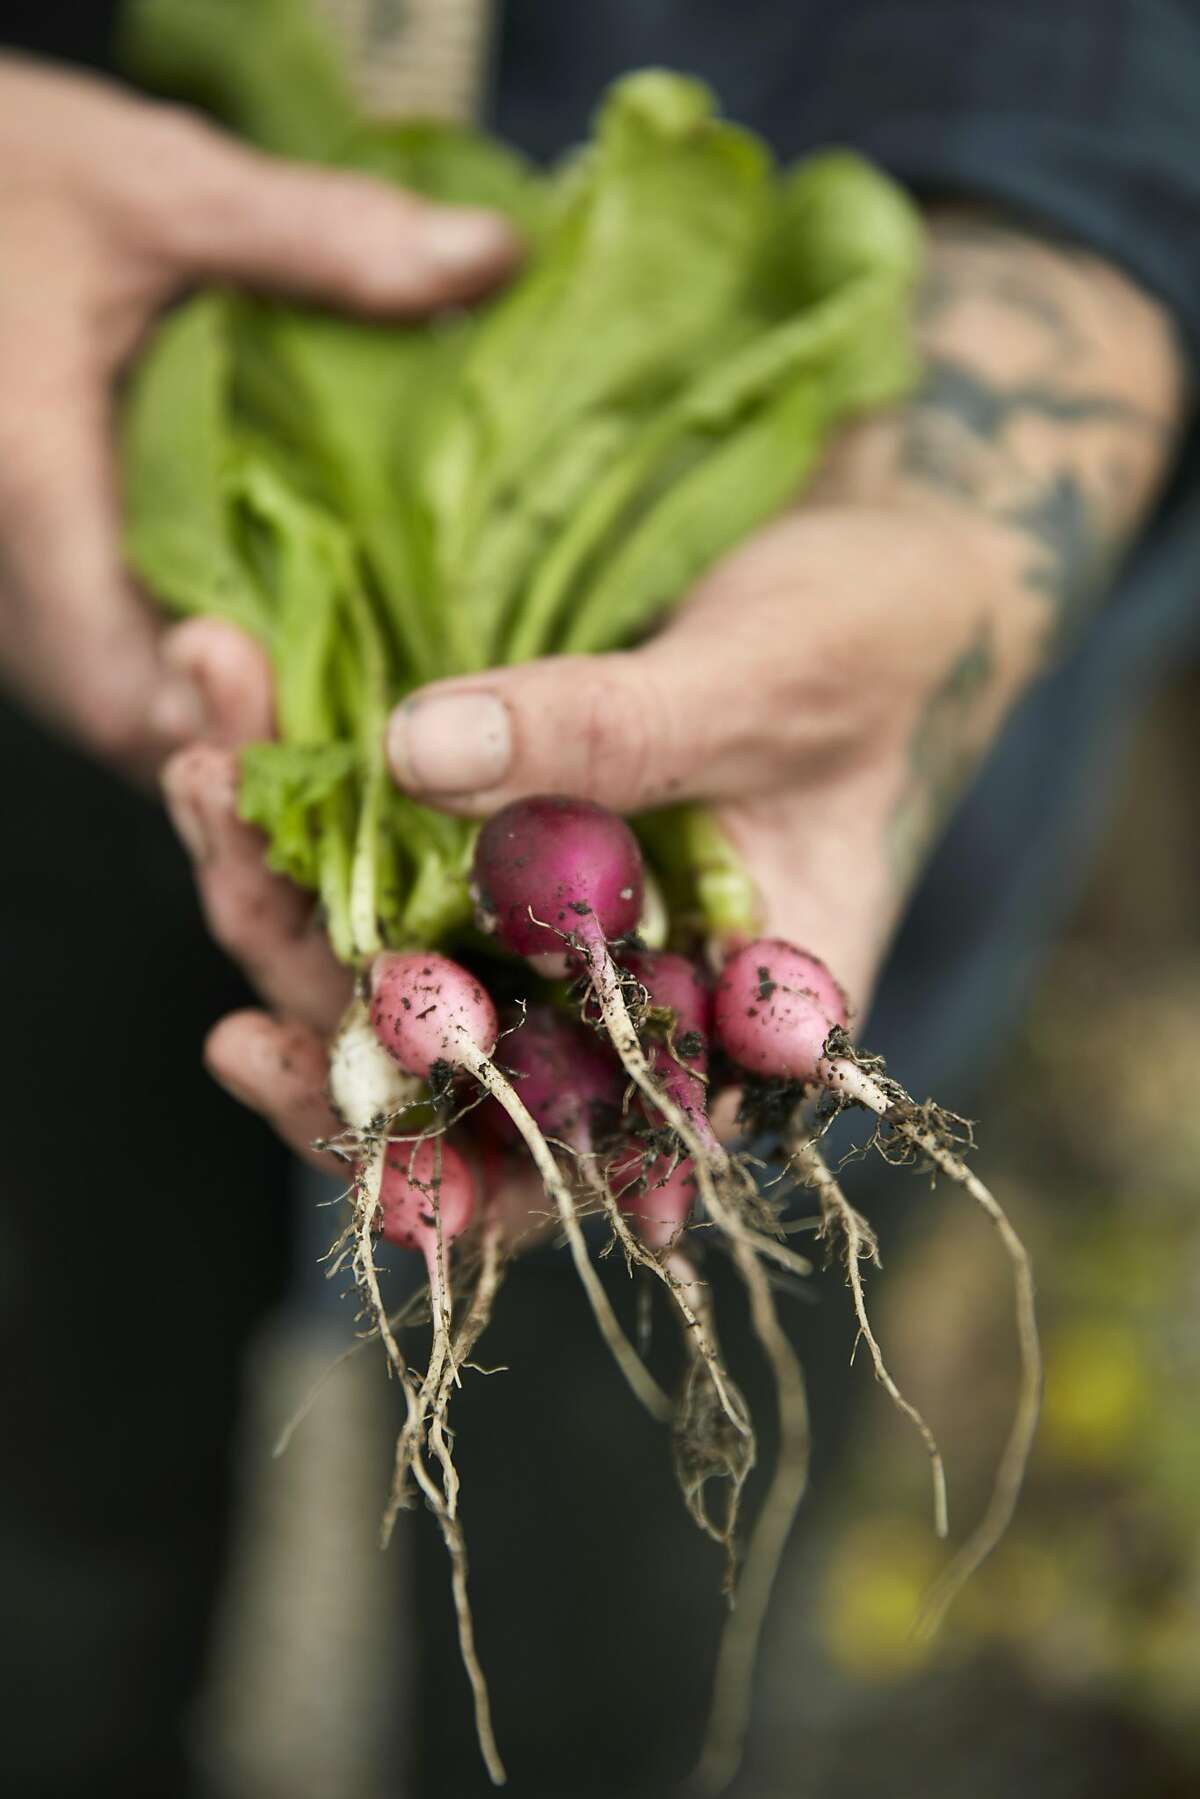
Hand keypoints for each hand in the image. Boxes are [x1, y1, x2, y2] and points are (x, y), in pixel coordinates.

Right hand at [0, 56, 516, 772]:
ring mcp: (11, 587)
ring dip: (238, 721)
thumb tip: (492, 259)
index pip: (130, 692)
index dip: (239, 730)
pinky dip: (205, 678)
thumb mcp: (156, 186)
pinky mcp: (31, 573)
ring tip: (365, 696)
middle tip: (394, 719)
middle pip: (137, 729)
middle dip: (263, 744)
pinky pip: (117, 661)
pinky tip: (295, 643)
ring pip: (124, 709)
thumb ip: (317, 237)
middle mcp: (5, 574)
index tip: (350, 708)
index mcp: (29, 492)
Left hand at [159, 498, 1022, 1176]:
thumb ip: (615, 731)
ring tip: (200, 755)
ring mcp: (540, 921)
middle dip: (300, 973)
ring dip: (265, 877)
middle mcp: (616, 1000)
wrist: (870, 557)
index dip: (448, 1179)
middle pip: (435, 1067)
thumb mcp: (768, 677)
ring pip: (372, 959)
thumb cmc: (877, 634)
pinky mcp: (485, 835)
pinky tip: (223, 709)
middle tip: (218, 839)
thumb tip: (412, 757)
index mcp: (723, 1026)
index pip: (573, 1163)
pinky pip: (364, 854)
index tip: (327, 1115)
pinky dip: (288, 799)